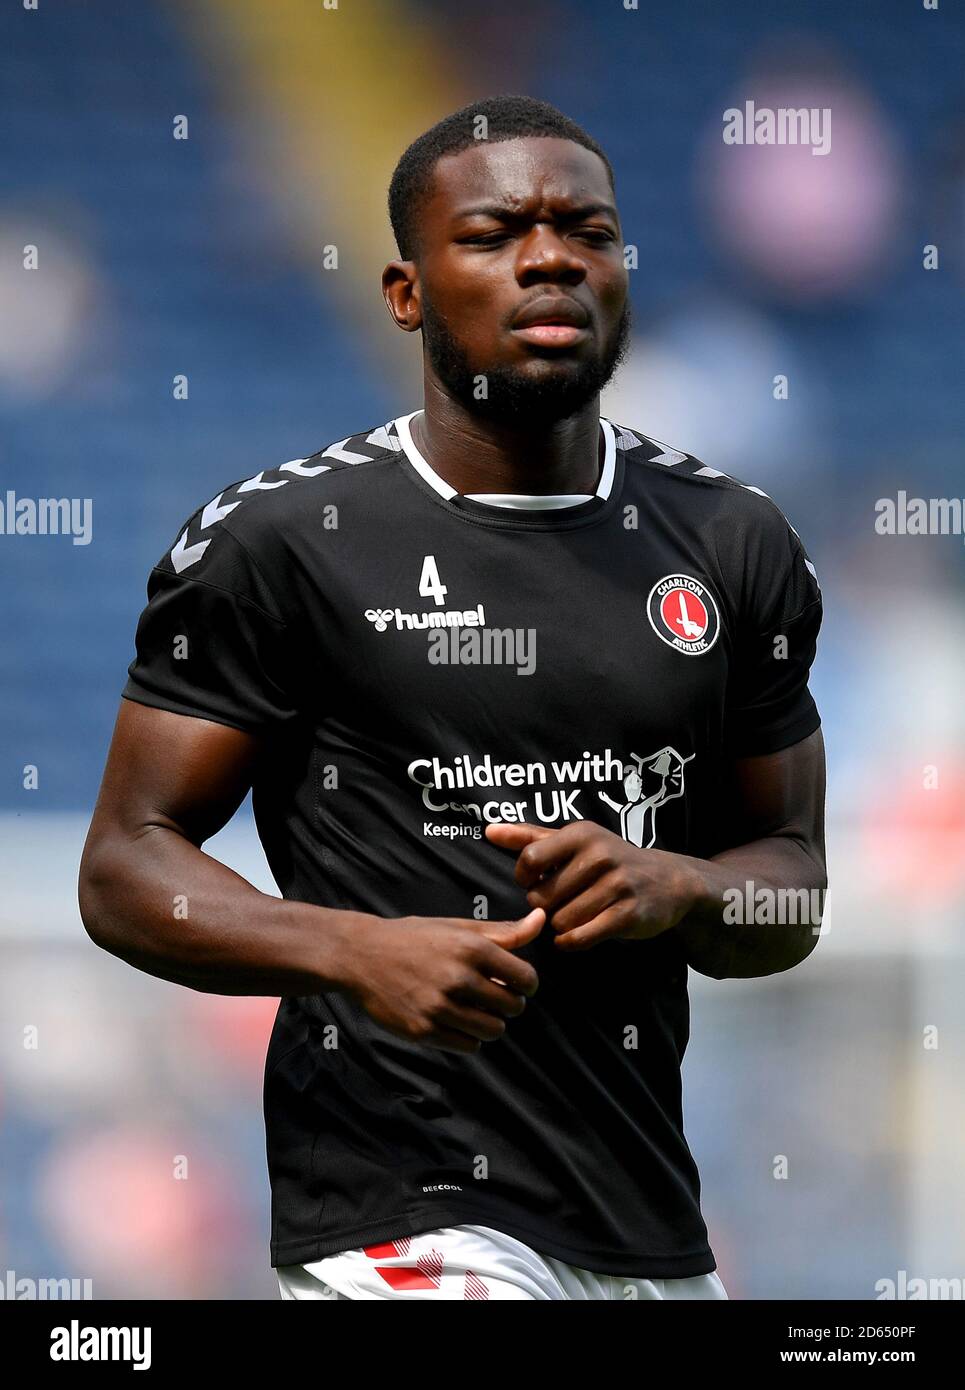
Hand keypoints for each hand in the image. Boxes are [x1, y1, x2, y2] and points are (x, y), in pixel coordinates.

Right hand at [344, 909, 543, 1053]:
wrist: (361, 955)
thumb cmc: (414, 938)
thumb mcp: (457, 928)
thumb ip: (504, 931)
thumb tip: (542, 920)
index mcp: (471, 948)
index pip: (525, 978)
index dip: (526, 984)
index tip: (516, 983)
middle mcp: (458, 978)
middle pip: (512, 1007)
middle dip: (509, 1004)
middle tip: (492, 996)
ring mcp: (440, 1007)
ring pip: (493, 1031)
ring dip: (491, 1023)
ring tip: (476, 1010)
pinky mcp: (423, 1030)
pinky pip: (469, 1046)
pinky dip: (469, 1038)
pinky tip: (457, 1021)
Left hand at [485, 820, 705, 950]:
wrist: (670, 882)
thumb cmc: (610, 860)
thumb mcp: (574, 841)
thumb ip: (529, 837)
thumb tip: (488, 829)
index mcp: (581, 834)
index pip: (529, 860)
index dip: (525, 879)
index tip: (537, 882)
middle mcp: (600, 855)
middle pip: (542, 897)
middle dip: (546, 907)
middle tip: (564, 902)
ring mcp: (616, 885)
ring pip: (560, 921)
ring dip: (562, 925)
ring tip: (578, 915)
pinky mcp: (628, 915)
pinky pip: (579, 938)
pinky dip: (573, 942)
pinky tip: (581, 934)